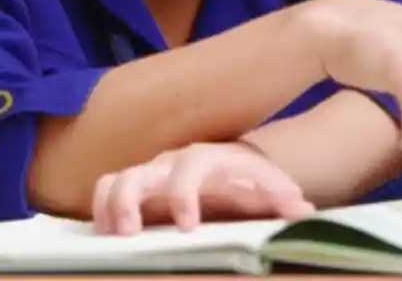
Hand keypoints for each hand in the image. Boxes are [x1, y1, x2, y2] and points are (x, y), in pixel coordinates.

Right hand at [92, 142, 315, 235]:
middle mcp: (171, 165)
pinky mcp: (134, 192)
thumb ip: (282, 197)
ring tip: (111, 239)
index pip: (190, 168)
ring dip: (108, 209)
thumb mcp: (269, 185)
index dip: (184, 194)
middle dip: (128, 202)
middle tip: (130, 234)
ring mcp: (148, 177)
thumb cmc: (249, 180)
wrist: (233, 165)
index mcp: (206, 159)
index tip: (187, 227)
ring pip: (113, 181)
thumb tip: (302, 208)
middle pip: (138, 174)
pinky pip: (105, 193)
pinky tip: (105, 240)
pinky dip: (100, 214)